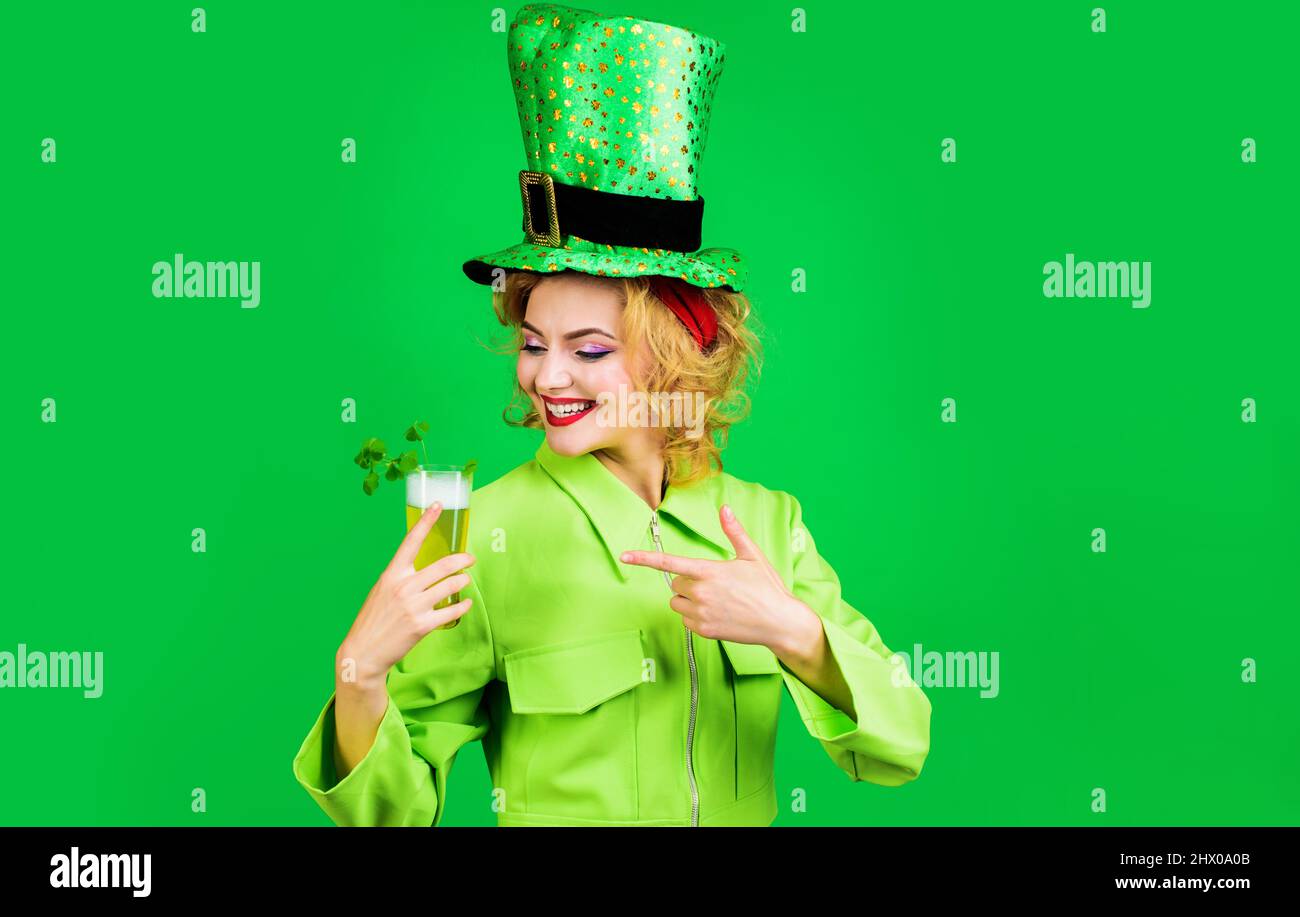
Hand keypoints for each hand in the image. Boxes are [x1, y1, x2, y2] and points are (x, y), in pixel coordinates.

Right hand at [336, 500, 476, 691]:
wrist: (363, 653)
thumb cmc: (373, 620)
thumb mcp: (381, 591)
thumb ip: (400, 578)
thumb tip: (422, 570)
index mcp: (391, 574)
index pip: (411, 541)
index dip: (426, 522)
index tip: (437, 506)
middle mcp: (403, 587)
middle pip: (442, 565)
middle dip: (461, 559)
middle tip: (470, 558)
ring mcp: (413, 606)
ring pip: (450, 586)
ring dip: (462, 581)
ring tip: (465, 581)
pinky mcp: (422, 625)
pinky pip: (451, 611)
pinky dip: (462, 606)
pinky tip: (465, 603)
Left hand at [620, 504, 816, 653]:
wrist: (780, 622)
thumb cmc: (767, 587)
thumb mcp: (752, 555)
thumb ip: (734, 532)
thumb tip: (724, 508)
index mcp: (709, 571)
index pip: (670, 563)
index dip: (644, 559)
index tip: (624, 556)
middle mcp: (701, 593)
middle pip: (676, 583)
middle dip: (689, 581)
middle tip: (715, 584)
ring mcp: (701, 613)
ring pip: (678, 602)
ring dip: (689, 599)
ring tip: (717, 600)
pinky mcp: (703, 630)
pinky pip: (685, 619)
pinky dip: (696, 616)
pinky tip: (718, 614)